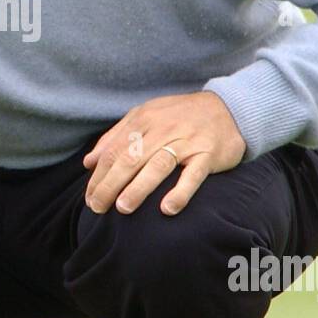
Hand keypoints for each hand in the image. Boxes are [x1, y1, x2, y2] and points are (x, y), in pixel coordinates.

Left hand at [81, 92, 245, 217]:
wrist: (228, 108)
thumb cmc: (179, 117)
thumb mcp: (146, 117)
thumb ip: (116, 137)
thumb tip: (89, 162)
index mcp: (144, 120)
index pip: (115, 150)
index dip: (99, 175)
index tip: (90, 197)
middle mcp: (163, 129)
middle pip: (131, 159)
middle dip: (110, 184)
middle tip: (98, 207)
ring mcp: (187, 141)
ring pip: (158, 165)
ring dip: (139, 188)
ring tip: (123, 208)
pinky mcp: (208, 154)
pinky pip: (193, 175)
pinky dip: (180, 192)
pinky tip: (167, 209)